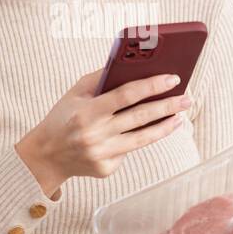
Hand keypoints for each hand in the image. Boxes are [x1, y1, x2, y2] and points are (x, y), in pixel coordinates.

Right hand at [16, 69, 191, 196]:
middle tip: (187, 98)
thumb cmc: (63, 117)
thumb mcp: (75, 93)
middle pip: (141, 117)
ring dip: (166, 126)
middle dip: (168, 106)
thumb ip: (101, 78)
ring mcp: (102, 155)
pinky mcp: (106, 169)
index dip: (152, 85)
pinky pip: (128, 151)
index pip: (126, 95)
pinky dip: (138, 140)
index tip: (173, 78)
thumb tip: (132, 64)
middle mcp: (95, 135)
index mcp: (87, 112)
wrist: (45, 156)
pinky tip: (146, 132)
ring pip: (142, 139)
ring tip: (180, 115)